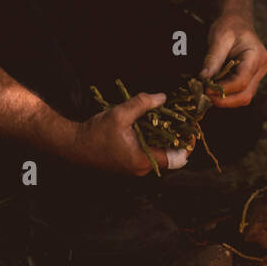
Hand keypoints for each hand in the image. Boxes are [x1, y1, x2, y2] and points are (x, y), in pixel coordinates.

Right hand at [70, 91, 195, 175]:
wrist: (74, 145)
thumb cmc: (95, 132)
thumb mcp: (119, 114)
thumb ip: (142, 104)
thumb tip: (163, 98)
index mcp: (142, 160)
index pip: (176, 158)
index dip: (187, 144)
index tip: (192, 129)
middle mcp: (141, 168)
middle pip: (170, 156)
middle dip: (178, 138)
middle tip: (184, 120)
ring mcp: (135, 166)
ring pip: (160, 154)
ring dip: (166, 138)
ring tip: (171, 120)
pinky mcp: (130, 162)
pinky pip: (149, 152)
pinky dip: (154, 140)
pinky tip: (154, 125)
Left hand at [200, 14, 266, 107]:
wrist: (237, 22)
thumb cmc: (230, 26)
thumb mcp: (219, 38)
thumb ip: (213, 59)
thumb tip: (203, 78)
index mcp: (256, 56)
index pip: (242, 81)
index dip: (223, 89)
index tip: (206, 89)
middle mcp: (260, 69)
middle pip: (245, 95)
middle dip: (224, 100)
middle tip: (205, 96)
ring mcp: (257, 76)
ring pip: (243, 97)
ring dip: (225, 99)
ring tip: (208, 93)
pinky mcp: (250, 79)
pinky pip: (240, 93)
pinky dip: (226, 95)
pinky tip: (214, 89)